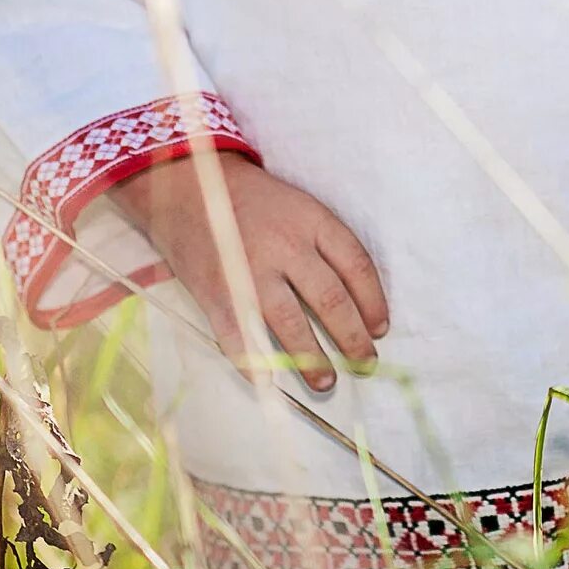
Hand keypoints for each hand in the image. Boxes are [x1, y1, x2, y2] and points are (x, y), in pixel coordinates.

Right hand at [110, 152, 387, 393]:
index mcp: (310, 220)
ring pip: (290, 324)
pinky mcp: (216, 292)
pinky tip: (270, 383)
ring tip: (327, 381)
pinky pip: (240, 336)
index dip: (373, 301)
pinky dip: (255, 364)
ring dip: (312, 359)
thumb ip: (323, 244)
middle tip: (365, 362)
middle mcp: (284, 246)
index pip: (356, 265)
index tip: (380, 327)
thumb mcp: (298, 205)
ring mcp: (249, 271)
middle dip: (353, 338)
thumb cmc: (252, 201)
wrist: (188, 185)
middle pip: (330, 299)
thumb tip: (355, 298)